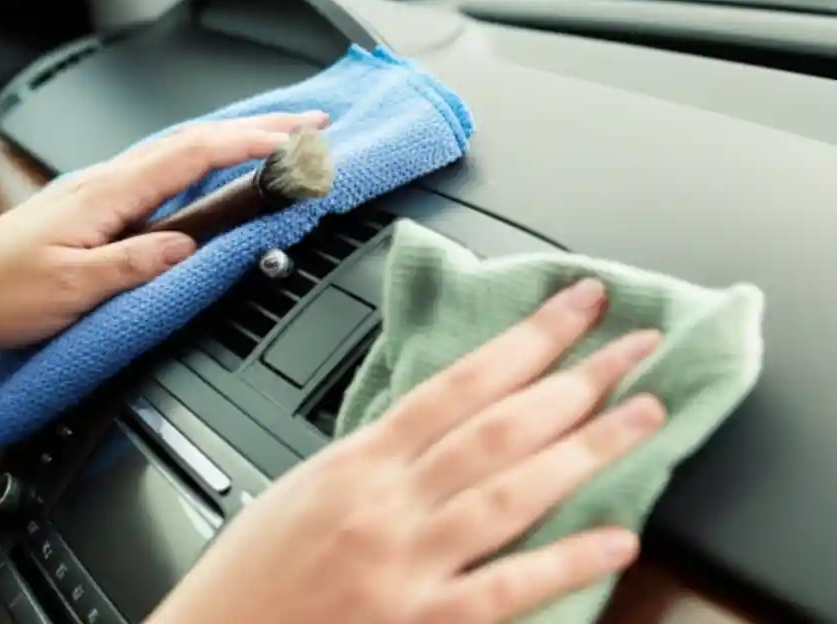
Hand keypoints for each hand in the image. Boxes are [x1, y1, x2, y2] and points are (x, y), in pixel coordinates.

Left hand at [0, 111, 329, 350]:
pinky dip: (198, 163)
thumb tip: (189, 249)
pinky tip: (209, 172)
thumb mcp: (71, 290)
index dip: (251, 143)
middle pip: (193, 141)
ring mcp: (96, 192)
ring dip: (231, 141)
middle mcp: (102, 182)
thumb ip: (134, 265)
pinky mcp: (90, 208)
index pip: (192, 155)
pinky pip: (158, 173)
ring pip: (177, 152)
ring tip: (276, 139)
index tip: (298, 137)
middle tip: (310, 124)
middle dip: (256, 128)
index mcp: (104, 193)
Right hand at [150, 280, 665, 623]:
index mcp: (355, 465)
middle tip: (637, 345)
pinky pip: (505, 588)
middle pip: (498, 427)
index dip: (526, 340)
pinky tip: (616, 538)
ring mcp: (407, 566)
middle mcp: (387, 506)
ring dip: (588, 449)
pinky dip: (564, 562)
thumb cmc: (250, 576)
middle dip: (575, 379)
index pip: (457, 384)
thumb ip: (373, 459)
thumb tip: (437, 426)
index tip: (575, 307)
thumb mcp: (301, 490)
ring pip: (512, 493)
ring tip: (645, 414)